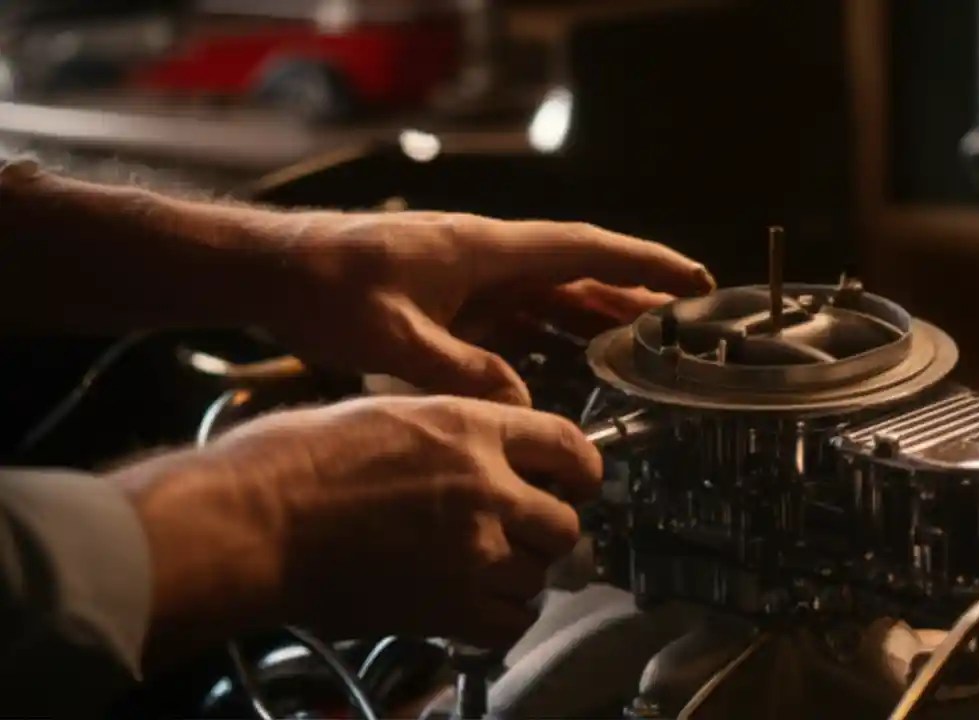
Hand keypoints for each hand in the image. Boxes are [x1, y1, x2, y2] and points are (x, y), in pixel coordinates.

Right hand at [114, 395, 601, 664]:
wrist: (254, 522)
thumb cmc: (293, 462)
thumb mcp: (386, 412)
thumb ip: (449, 431)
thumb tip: (479, 449)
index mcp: (469, 428)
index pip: (567, 444)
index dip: (582, 468)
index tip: (579, 482)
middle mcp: (486, 487)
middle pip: (564, 522)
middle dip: (548, 530)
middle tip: (521, 535)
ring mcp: (473, 551)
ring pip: (540, 576)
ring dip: (520, 576)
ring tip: (482, 572)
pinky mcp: (450, 607)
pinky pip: (510, 622)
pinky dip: (501, 619)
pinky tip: (474, 608)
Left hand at [262, 211, 715, 404]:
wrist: (270, 270)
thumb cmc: (324, 288)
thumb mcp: (391, 339)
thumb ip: (458, 372)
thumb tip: (518, 400)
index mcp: (484, 251)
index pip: (583, 252)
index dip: (642, 265)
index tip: (691, 278)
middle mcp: (486, 258)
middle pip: (576, 274)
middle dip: (631, 296)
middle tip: (681, 323)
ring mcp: (469, 278)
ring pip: (549, 296)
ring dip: (593, 317)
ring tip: (638, 345)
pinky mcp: (450, 299)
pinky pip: (516, 316)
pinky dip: (548, 335)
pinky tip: (565, 361)